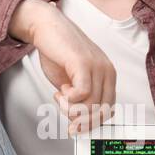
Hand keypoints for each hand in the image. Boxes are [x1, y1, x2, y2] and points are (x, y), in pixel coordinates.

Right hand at [15, 0, 115, 133]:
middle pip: (101, 110)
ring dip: (70, 108)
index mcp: (107, 75)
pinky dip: (69, 99)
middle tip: (64, 112)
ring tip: (60, 97)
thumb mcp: (71, 83)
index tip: (76, 126)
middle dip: (80, 119)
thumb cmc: (58, 53)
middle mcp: (106, 70)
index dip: (91, 122)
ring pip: (91, 105)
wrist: (46, 27)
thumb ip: (79, 100)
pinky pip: (82, 93)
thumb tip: (79, 122)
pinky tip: (61, 90)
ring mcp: (97, 66)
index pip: (108, 109)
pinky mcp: (84, 63)